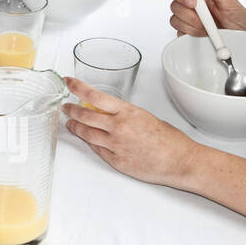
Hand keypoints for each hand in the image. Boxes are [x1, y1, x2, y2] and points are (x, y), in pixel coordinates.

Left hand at [62, 78, 197, 188]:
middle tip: (66, 107)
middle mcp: (118, 128)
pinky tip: (87, 139)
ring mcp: (115, 146)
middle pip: (85, 116)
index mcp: (127, 112)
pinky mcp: (116, 161)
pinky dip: (90, 143)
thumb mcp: (145, 117)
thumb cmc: (169, 140)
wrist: (179, 161)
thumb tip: (111, 115)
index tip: (69, 82)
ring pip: (87, 134)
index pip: (94, 95)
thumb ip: (125, 115)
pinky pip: (97, 150)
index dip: (78, 87)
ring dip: (76, 127)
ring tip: (71, 123)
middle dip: (71, 110)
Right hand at [169, 0, 245, 36]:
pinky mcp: (188, 33)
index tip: (193, 1)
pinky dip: (192, 33)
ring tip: (208, 25)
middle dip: (190, 13)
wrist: (243, 34)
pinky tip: (204, 32)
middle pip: (174, 5)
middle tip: (205, 16)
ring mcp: (188, 19)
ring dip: (193, 24)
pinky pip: (180, 33)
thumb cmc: (237, 16)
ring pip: (176, 20)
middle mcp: (191, 4)